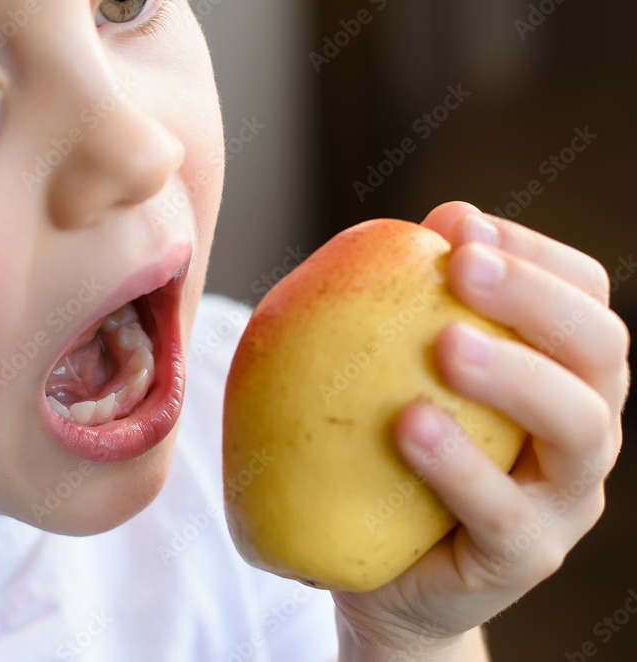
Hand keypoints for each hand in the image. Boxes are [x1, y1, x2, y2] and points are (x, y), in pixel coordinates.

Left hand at [330, 201, 630, 658]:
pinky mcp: (525, 558)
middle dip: (536, 296)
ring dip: (515, 375)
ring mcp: (564, 500)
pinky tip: (408, 426)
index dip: (534, 253)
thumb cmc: (391, 460)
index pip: (583, 296)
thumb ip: (408, 316)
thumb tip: (410, 232)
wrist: (383, 575)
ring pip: (579, 428)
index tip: (458, 225)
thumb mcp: (397, 379)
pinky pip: (505, 512)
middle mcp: (583, 430)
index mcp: (564, 375)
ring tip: (445, 344)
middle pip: (599, 350)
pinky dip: (460, 465)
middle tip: (461, 264)